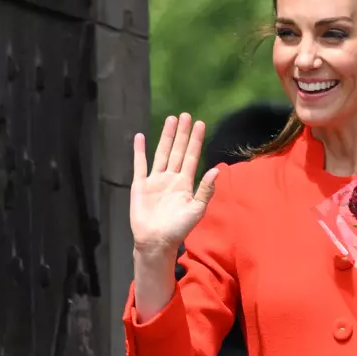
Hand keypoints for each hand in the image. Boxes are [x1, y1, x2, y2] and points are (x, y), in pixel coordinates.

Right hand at [131, 113, 217, 257]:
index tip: (200, 124)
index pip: (192, 156)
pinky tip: (141, 137)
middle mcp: (171, 178)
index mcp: (186, 183)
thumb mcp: (197, 209)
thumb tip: (217, 169)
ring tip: (170, 120)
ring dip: (166, 137)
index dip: (196, 140)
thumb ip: (206, 189)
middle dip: (182, 133)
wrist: (156, 241)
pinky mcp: (140, 185)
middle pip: (177, 150)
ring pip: (161, 153)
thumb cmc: (179, 228)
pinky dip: (139, 151)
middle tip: (185, 115)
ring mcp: (155, 180)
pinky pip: (140, 165)